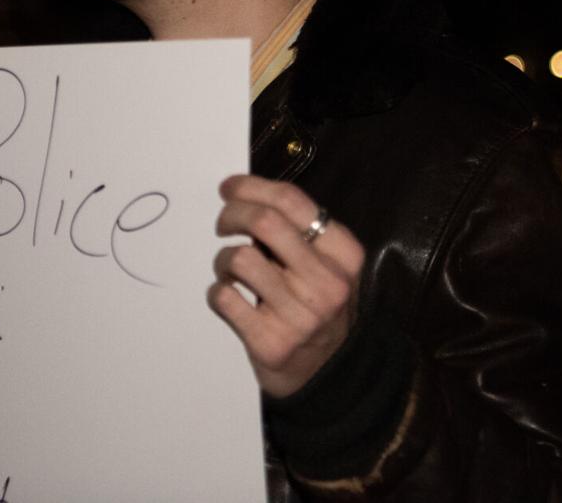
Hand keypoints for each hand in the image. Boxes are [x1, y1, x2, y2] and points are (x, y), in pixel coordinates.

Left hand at [208, 174, 363, 397]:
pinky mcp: (271, 343)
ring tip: (230, 272)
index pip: (291, 200)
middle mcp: (328, 284)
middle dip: (231, 214)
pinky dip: (216, 292)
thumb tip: (239, 192)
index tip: (229, 188)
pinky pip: (223, 297)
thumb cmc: (315, 303)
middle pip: (264, 222)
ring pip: (239, 259)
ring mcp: (301, 316)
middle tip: (222, 224)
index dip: (251, 187)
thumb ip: (294, 230)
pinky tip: (229, 298)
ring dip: (223, 259)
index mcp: (345, 254)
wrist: (328, 374)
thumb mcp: (324, 264)